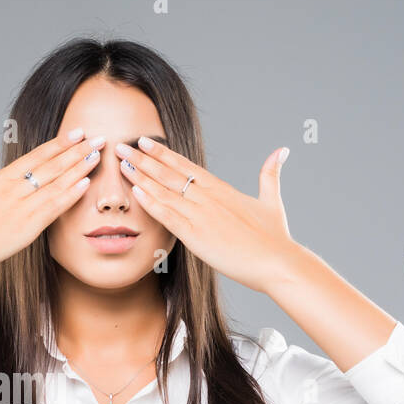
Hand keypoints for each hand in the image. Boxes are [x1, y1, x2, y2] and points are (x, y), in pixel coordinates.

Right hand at [0, 128, 103, 281]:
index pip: (36, 156)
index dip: (59, 144)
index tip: (77, 133)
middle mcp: (12, 189)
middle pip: (51, 165)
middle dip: (77, 150)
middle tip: (99, 138)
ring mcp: (20, 207)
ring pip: (56, 183)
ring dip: (79, 168)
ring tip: (98, 155)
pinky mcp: (25, 228)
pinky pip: (53, 207)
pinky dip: (70, 194)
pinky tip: (85, 183)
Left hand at [117, 139, 298, 293]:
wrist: (277, 262)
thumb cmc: (275, 237)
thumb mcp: (272, 200)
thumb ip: (270, 174)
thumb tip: (282, 150)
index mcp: (222, 189)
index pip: (186, 166)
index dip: (163, 154)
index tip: (145, 142)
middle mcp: (208, 198)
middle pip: (169, 174)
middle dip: (143, 160)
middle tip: (121, 147)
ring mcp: (201, 216)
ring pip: (164, 192)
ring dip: (140, 178)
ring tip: (121, 164)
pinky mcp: (197, 236)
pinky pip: (168, 217)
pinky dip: (151, 204)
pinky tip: (135, 193)